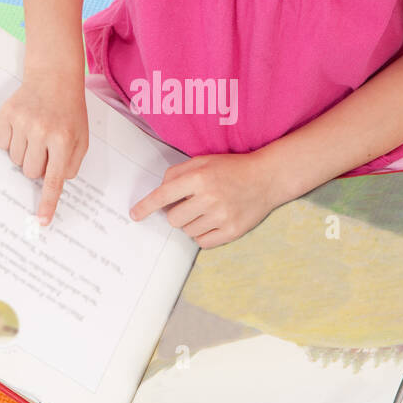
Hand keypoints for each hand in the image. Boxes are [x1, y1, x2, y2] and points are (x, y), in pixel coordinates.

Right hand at [0, 66, 87, 224]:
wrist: (53, 77)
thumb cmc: (69, 111)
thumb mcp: (81, 137)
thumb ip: (71, 164)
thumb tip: (55, 183)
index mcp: (63, 140)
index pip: (54, 180)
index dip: (47, 203)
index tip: (41, 221)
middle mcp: (42, 132)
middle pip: (30, 172)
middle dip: (36, 167)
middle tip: (45, 149)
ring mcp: (22, 122)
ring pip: (15, 160)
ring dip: (24, 154)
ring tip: (35, 135)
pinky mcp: (6, 115)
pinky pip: (2, 144)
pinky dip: (11, 141)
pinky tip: (23, 127)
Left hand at [129, 151, 276, 248]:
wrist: (267, 178)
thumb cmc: (232, 168)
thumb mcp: (203, 161)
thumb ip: (177, 173)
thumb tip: (160, 193)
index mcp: (198, 177)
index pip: (163, 196)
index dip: (145, 207)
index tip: (135, 215)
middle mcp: (209, 197)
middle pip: (173, 219)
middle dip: (176, 213)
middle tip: (191, 205)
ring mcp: (221, 216)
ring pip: (187, 231)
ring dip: (191, 223)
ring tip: (207, 210)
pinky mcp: (232, 231)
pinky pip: (202, 242)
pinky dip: (203, 234)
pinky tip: (214, 221)